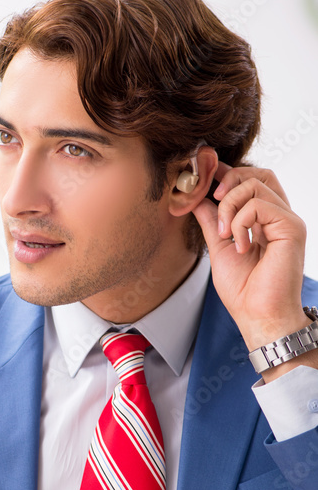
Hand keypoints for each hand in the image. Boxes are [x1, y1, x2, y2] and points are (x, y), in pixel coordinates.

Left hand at [192, 163, 315, 380]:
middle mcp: (279, 217)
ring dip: (229, 207)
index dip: (229, 173)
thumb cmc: (243, 290)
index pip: (253, 182)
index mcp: (265, 221)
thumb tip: (197, 199)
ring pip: (255, 184)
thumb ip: (211, 222)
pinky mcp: (291, 228)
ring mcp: (287, 221)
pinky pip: (259, 205)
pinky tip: (241, 246)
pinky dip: (240, 222)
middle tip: (213, 199)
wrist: (257, 316)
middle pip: (259, 173)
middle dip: (229, 179)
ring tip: (224, 234)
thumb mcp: (219, 248)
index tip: (207, 175)